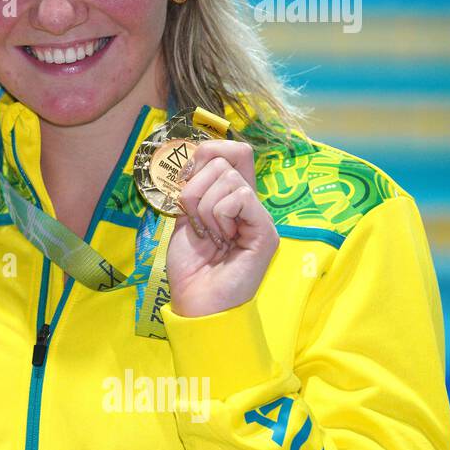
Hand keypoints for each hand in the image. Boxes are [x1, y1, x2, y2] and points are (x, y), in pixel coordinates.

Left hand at [166, 138, 278, 317]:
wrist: (197, 300)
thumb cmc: (190, 265)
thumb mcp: (183, 217)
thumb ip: (190, 187)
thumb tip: (190, 154)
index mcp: (231, 196)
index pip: (231, 149)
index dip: (204, 154)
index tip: (184, 184)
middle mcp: (249, 202)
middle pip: (224, 158)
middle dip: (194, 189)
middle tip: (197, 223)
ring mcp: (259, 216)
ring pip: (227, 178)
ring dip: (204, 208)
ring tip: (210, 236)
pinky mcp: (266, 230)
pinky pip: (240, 197)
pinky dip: (220, 215)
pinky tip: (222, 239)